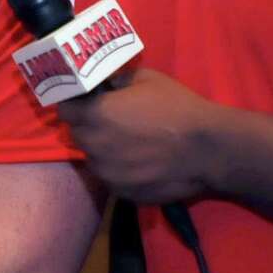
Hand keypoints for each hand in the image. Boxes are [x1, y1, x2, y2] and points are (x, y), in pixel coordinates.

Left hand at [58, 68, 220, 202]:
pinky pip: (111, 178)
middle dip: (88, 126)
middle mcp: (96, 147)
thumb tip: (105, 85)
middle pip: (78, 135)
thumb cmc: (178, 108)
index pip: (65, 110)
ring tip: (128, 143)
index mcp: (97, 115)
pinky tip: (140, 161)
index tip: (83, 102)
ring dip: (103, 150)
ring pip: (94, 159)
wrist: (207, 149)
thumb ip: (116, 81)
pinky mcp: (122, 193)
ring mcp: (108, 174)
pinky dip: (119, 170)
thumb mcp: (146, 79)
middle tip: (109, 120)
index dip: (73, 104)